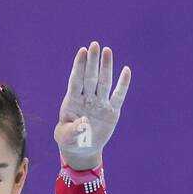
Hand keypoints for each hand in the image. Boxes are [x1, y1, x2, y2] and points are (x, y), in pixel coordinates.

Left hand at [53, 41, 130, 165]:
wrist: (82, 149)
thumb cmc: (69, 140)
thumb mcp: (66, 137)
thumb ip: (73, 130)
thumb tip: (83, 123)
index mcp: (73, 101)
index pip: (76, 80)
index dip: (79, 66)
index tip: (83, 51)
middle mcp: (87, 99)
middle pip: (90, 77)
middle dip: (93, 62)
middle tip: (95, 45)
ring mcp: (100, 104)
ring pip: (104, 82)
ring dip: (106, 67)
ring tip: (107, 51)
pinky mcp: (112, 111)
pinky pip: (118, 96)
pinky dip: (123, 84)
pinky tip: (126, 71)